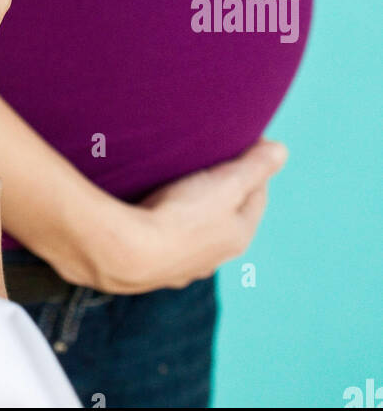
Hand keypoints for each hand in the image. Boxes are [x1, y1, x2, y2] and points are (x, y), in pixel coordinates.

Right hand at [92, 140, 287, 292]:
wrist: (128, 252)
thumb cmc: (182, 215)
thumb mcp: (226, 183)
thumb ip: (255, 166)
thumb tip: (282, 151)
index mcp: (238, 236)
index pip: (257, 195)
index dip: (254, 167)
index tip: (244, 142)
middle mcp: (214, 257)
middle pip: (226, 216)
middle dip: (222, 190)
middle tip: (209, 162)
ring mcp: (181, 267)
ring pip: (194, 233)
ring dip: (191, 211)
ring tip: (175, 184)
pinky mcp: (150, 268)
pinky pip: (164, 241)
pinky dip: (163, 225)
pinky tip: (149, 213)